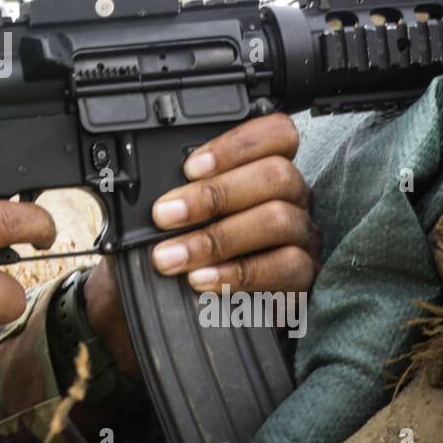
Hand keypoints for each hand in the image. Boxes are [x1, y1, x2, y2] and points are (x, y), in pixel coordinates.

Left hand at [84, 113, 319, 374]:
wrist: (190, 307)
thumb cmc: (186, 249)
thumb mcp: (176, 216)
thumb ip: (173, 193)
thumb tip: (138, 187)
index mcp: (264, 168)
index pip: (276, 134)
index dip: (237, 144)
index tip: (189, 168)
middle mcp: (292, 197)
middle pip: (277, 175)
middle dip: (214, 194)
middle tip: (164, 216)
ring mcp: (302, 236)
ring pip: (278, 220)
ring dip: (216, 238)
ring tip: (170, 258)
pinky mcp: (305, 278)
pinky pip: (284, 268)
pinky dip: (237, 274)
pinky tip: (201, 280)